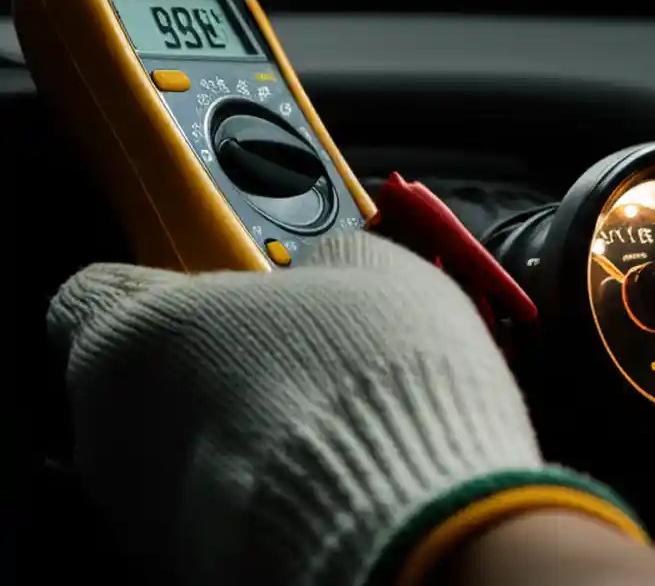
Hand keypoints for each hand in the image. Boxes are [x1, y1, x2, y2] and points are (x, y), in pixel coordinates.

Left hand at [48, 231, 638, 584]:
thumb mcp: (371, 269)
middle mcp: (109, 430)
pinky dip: (265, 497)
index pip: (95, 292)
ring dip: (246, 436)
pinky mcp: (185, 567)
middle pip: (148, 379)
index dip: (168, 284)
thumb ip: (320, 260)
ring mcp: (141, 513)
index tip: (228, 284)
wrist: (399, 526)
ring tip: (340, 428)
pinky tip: (337, 482)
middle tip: (309, 356)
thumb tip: (330, 266)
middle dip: (222, 367)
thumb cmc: (366, 391)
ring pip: (184, 453)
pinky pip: (218, 514)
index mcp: (129, 331)